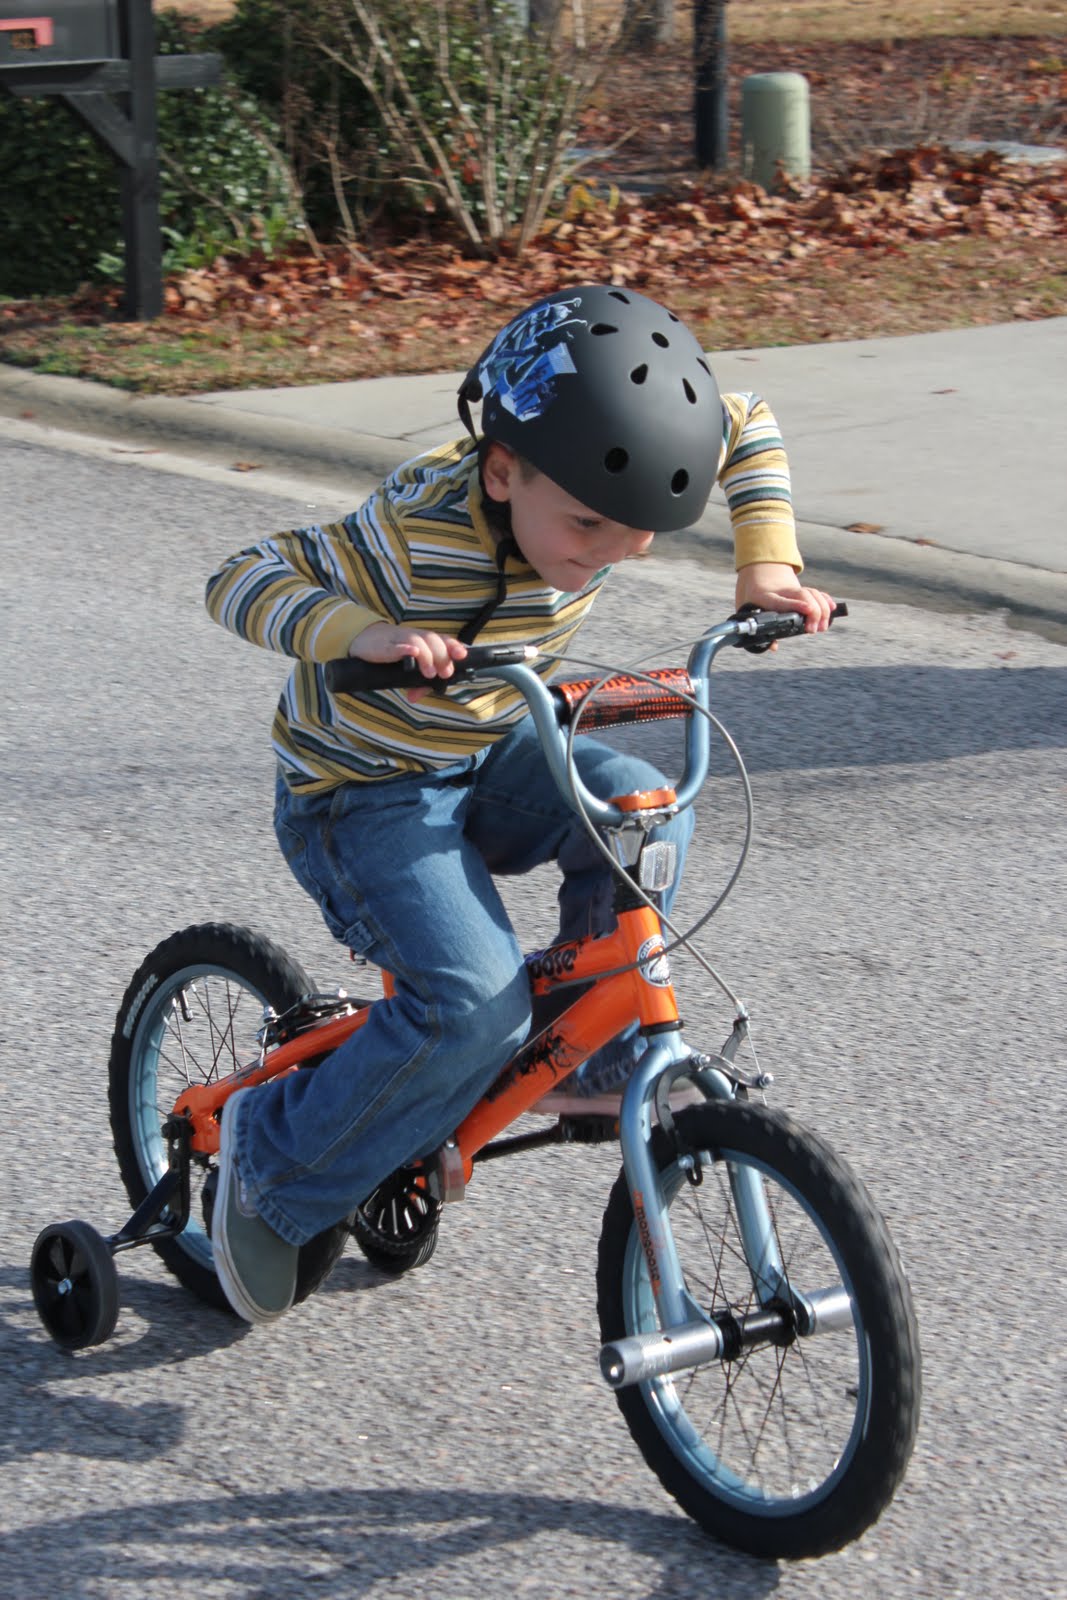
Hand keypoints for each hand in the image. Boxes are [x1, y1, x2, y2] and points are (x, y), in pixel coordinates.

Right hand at [349, 623, 466, 699]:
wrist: (362, 640)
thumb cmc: (389, 655)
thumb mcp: (404, 670)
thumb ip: (413, 683)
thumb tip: (415, 696)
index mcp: (423, 642)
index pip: (442, 640)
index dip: (453, 646)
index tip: (462, 656)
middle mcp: (414, 637)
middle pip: (433, 640)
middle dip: (442, 656)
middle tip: (444, 673)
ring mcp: (400, 639)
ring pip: (418, 641)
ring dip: (427, 656)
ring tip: (429, 673)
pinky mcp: (384, 644)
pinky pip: (396, 644)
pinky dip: (405, 648)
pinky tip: (412, 652)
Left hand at [735, 562, 836, 633]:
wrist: (757, 566)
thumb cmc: (749, 592)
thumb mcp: (745, 608)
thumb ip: (757, 628)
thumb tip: (773, 647)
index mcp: (763, 595)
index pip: (780, 601)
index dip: (795, 604)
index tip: (807, 610)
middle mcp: (781, 590)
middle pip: (802, 595)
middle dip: (813, 612)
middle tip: (813, 630)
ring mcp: (792, 588)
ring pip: (812, 593)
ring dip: (822, 609)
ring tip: (822, 627)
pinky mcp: (800, 588)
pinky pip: (816, 592)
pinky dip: (825, 600)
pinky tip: (832, 608)